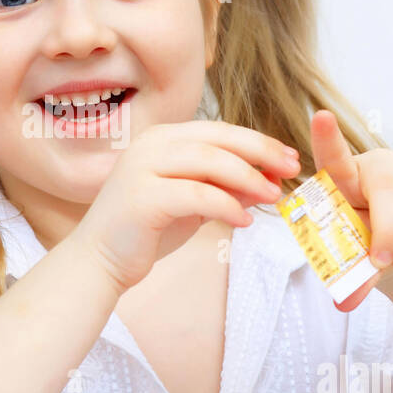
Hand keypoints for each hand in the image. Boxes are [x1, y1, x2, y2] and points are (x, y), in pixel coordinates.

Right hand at [70, 120, 301, 294]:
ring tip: (273, 195)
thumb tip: (269, 180)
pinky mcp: (142, 197)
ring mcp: (143, 167)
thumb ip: (223, 187)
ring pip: (209, 161)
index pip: (219, 131)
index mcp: (162, 139)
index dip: (258, 142)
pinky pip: (196, 195)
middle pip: (218, 138)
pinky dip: (226, 206)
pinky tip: (245, 221)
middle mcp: (150, 145)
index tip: (289, 157)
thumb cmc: (146, 230)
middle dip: (261, 152)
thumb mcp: (192, 203)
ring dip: (248, 177)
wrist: (99, 261)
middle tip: (293, 168)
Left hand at [308, 110, 392, 312]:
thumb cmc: (380, 256)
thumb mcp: (361, 266)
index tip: (321, 119)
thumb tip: (345, 301)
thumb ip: (353, 277)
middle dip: (388, 229)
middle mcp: (377, 166)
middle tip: (385, 260)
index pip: (332, 158)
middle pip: (384, 185)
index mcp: (345, 182)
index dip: (327, 138)